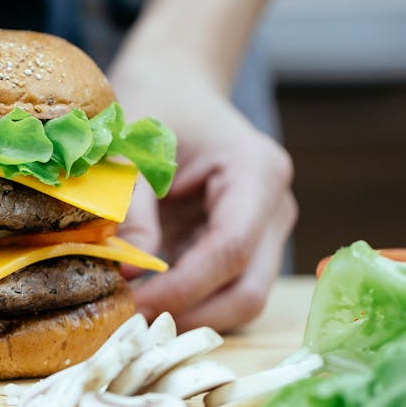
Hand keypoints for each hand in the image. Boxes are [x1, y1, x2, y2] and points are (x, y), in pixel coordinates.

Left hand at [112, 69, 296, 331]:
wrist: (175, 85)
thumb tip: (130, 268)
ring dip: (190, 314)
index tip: (132, 302)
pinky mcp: (247, 247)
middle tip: (132, 321)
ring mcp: (266, 230)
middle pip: (249, 290)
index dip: (183, 285)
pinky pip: (224, 290)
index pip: (231, 249)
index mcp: (258, 172)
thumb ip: (133, 204)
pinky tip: (147, 298)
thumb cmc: (155, 104)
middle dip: (192, 313)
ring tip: (134, 313)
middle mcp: (274, 207)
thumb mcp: (134, 145)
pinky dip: (189, 303)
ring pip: (242, 300)